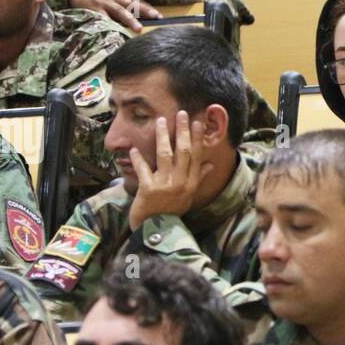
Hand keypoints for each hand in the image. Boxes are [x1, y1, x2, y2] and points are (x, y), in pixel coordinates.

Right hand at [67, 0, 160, 31]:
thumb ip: (120, 3)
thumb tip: (134, 14)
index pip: (137, 2)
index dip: (148, 8)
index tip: (160, 16)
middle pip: (132, 4)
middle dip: (145, 11)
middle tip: (157, 17)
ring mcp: (104, 4)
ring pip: (120, 12)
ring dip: (130, 20)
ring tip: (139, 28)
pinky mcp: (93, 9)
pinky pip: (103, 19)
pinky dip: (110, 25)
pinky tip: (116, 32)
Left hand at [127, 111, 210, 230]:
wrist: (156, 230)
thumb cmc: (171, 211)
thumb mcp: (188, 196)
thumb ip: (198, 178)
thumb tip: (210, 165)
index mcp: (191, 184)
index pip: (197, 157)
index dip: (197, 139)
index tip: (197, 122)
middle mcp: (181, 183)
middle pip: (184, 152)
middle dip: (183, 131)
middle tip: (182, 114)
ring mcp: (165, 186)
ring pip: (165, 156)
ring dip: (163, 137)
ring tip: (160, 121)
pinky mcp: (149, 190)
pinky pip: (144, 171)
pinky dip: (139, 159)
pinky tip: (134, 149)